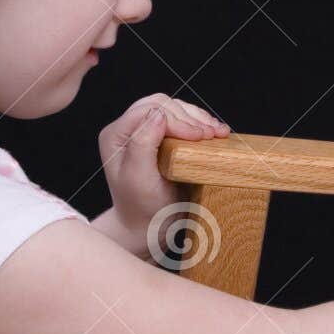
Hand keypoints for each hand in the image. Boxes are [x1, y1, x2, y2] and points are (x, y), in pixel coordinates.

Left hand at [95, 94, 229, 256]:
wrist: (149, 228)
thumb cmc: (143, 209)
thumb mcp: (140, 179)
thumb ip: (143, 144)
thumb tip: (158, 114)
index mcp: (116, 136)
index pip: (148, 111)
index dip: (177, 120)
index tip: (200, 137)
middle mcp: (127, 130)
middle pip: (162, 104)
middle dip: (190, 117)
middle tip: (212, 135)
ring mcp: (144, 132)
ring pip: (174, 108)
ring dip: (198, 118)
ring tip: (218, 133)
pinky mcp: (161, 139)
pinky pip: (181, 119)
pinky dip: (199, 124)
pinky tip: (215, 133)